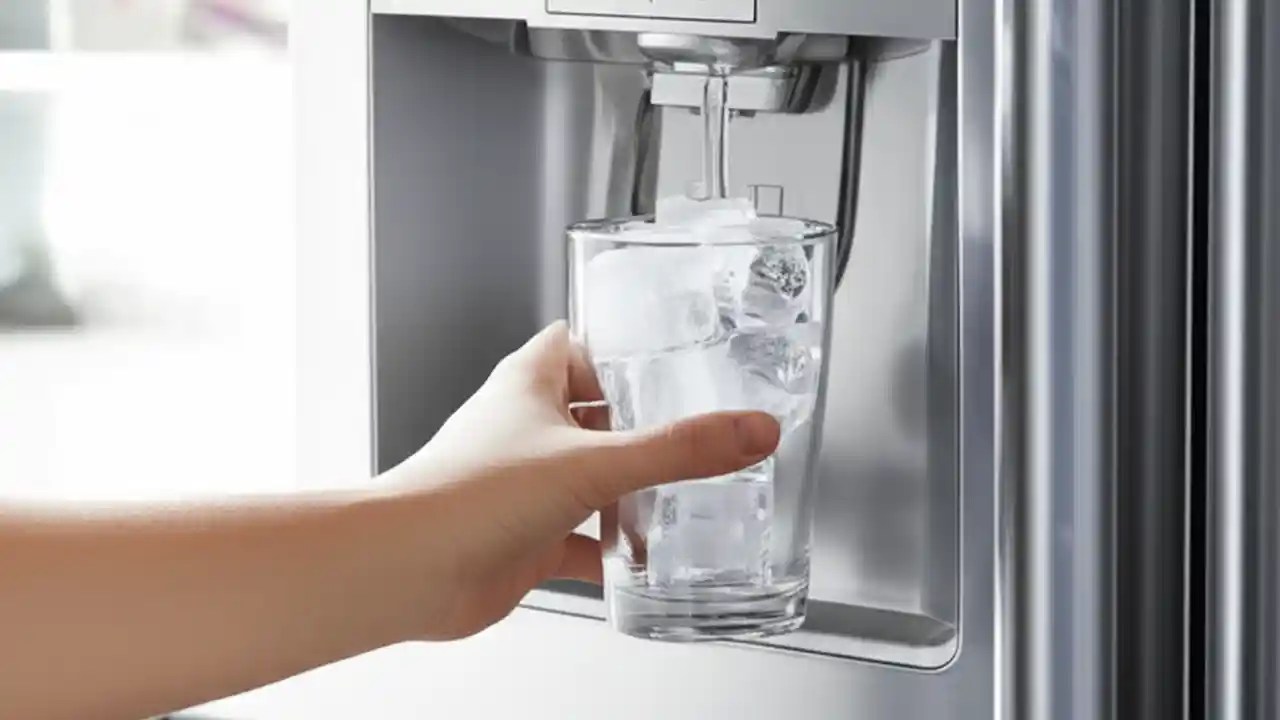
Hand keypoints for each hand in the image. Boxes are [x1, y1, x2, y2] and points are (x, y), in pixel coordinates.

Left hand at [382, 321, 780, 640]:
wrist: (409, 571)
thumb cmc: (468, 495)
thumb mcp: (594, 462)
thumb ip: (678, 449)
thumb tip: (750, 429)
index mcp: (530, 385)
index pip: (580, 343)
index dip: (621, 344)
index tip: (670, 352)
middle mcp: (525, 429)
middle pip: (595, 413)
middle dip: (642, 427)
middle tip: (695, 432)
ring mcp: (524, 485)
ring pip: (590, 478)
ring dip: (631, 492)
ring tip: (685, 497)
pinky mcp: (523, 538)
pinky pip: (580, 539)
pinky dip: (611, 550)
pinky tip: (644, 563)